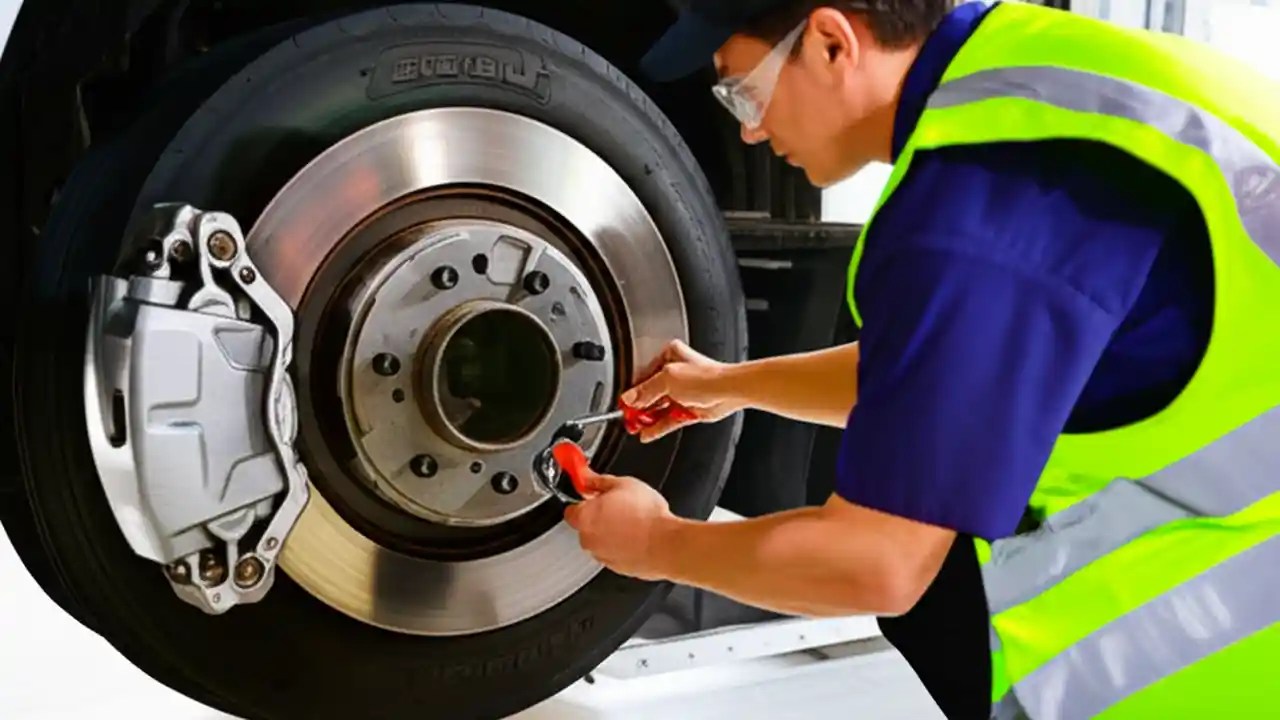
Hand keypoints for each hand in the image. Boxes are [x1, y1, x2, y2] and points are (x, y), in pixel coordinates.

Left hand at [564, 470, 674, 580]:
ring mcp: (601, 556)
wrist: (665, 545)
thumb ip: (598, 481)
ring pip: (600, 541)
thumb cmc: (647, 517)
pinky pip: (614, 554)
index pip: (570, 509)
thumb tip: (586, 476)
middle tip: (617, 506)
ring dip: (610, 533)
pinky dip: (622, 547)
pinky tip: (638, 537)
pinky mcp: (617, 568)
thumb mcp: (623, 484)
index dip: (583, 501)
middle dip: (598, 516)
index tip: (592, 495)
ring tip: (632, 522)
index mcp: (584, 517)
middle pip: (586, 526)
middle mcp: (588, 539)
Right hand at [621, 339, 741, 442]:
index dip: (633, 390)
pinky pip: (668, 420)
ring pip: (659, 408)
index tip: (623, 402)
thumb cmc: (707, 377)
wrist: (729, 390)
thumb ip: (646, 391)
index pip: (644, 375)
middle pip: (651, 392)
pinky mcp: (688, 408)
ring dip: (647, 418)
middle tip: (627, 417)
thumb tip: (629, 399)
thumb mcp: (667, 379)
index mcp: (669, 357)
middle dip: (639, 407)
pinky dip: (657, 427)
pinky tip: (647, 433)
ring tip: (634, 427)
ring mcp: (683, 392)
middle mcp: (676, 373)